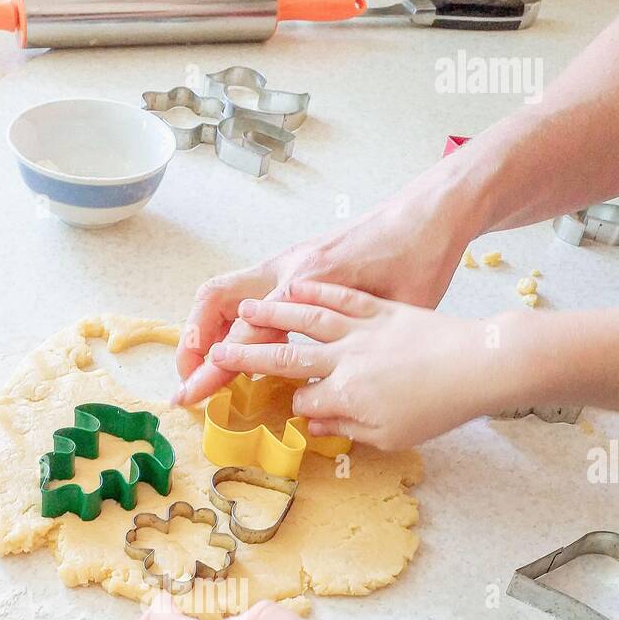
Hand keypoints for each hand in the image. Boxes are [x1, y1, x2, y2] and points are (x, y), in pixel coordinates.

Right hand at [174, 174, 474, 405]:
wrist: (430, 214)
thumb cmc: (419, 263)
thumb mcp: (391, 319)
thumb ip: (350, 358)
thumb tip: (319, 405)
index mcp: (305, 285)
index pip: (244, 335)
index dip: (214, 371)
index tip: (191, 398)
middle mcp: (287, 271)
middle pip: (216, 302)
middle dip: (193, 341)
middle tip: (188, 380)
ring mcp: (289, 262)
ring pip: (227, 290)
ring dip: (207, 325)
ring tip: (203, 364)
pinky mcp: (297, 261)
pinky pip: (248, 286)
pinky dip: (231, 313)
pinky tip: (237, 338)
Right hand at [206, 281, 512, 450]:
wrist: (483, 356)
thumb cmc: (440, 400)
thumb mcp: (392, 431)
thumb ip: (345, 424)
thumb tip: (310, 418)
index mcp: (340, 383)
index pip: (284, 387)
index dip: (253, 394)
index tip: (225, 402)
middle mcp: (339, 346)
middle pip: (271, 346)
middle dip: (230, 355)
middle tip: (203, 363)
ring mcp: (355, 318)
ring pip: (295, 312)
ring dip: (260, 315)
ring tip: (234, 318)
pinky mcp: (375, 304)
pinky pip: (332, 296)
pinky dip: (307, 295)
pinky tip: (289, 292)